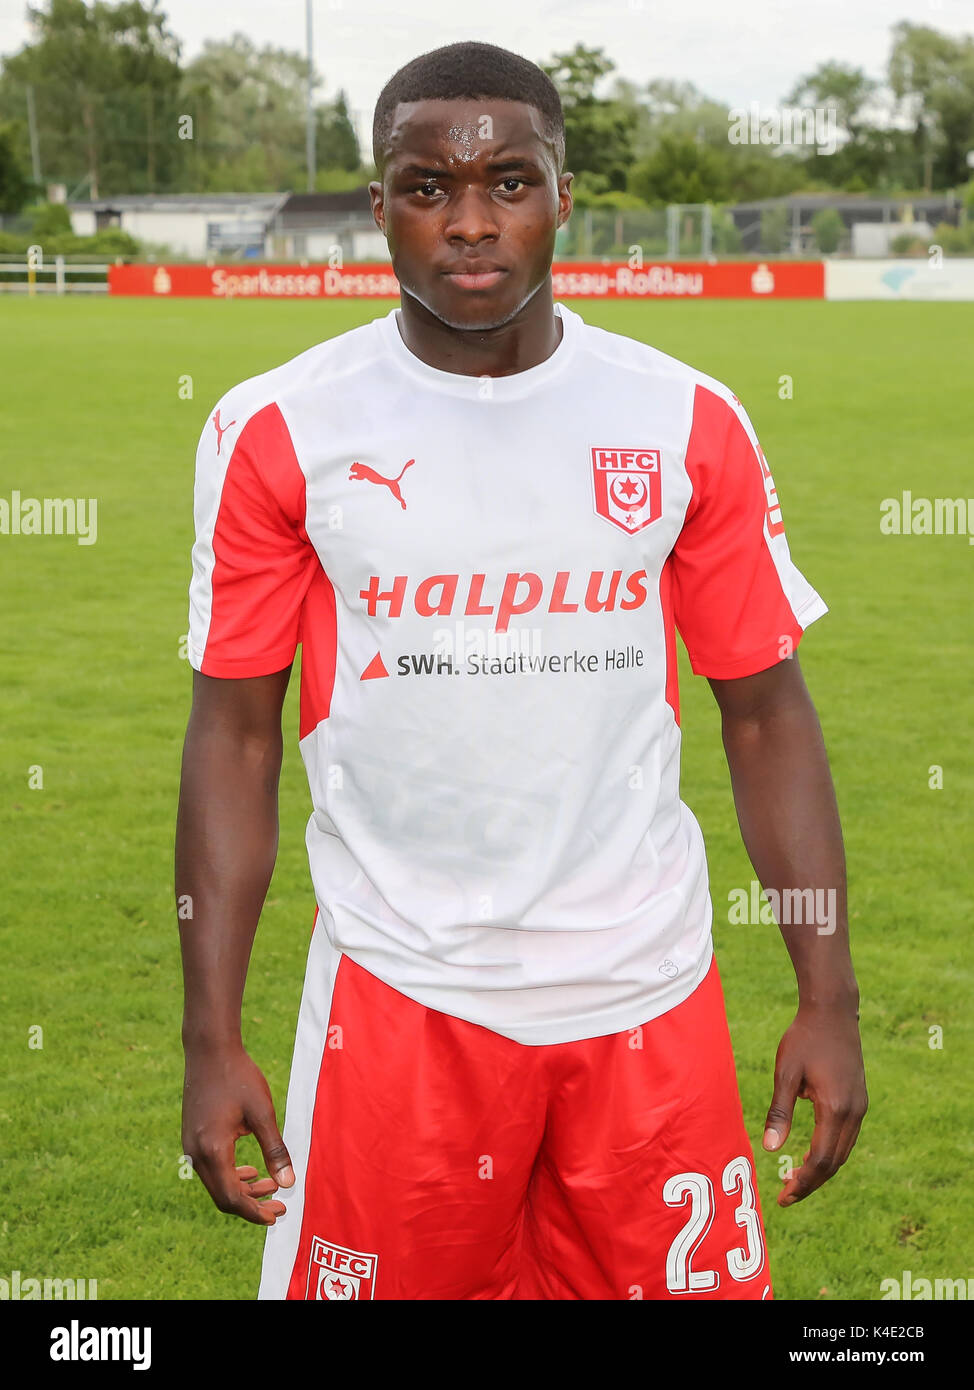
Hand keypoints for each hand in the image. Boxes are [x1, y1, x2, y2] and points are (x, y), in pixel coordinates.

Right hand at [181, 1041, 294, 1223]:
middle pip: (222, 1196)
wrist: (209, 1051)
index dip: (255, 1212)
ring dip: (243, 1190)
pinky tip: (252, 1170)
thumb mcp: (262, 1113)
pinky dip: (231, 1176)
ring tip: (271, 1186)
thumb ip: (275, 1150)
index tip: (277, 1215)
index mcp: (212, 1150)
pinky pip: (211, 1169)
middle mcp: (195, 1154)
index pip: (232, 1197)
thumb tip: (288, 1184)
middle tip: (279, 1206)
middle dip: (251, 1205)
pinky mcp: (192, 1139)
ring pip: (216, 1183)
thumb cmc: (238, 1077)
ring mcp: (190, 1147)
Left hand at [762, 1000, 866, 1205]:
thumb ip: (779, 1112)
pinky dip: (830, 1152)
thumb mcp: (786, 1073)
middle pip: (834, 1162)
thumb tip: (770, 1149)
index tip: (783, 1197)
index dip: (803, 1183)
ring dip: (821, 1169)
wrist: (833, 1012)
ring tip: (794, 1178)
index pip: (821, 1160)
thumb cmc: (804, 1039)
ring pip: (843, 1152)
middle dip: (810, 1182)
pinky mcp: (859, 1100)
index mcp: (835, 1108)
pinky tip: (811, 1153)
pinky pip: (846, 1137)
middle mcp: (854, 1113)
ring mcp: (860, 1107)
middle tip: (785, 1194)